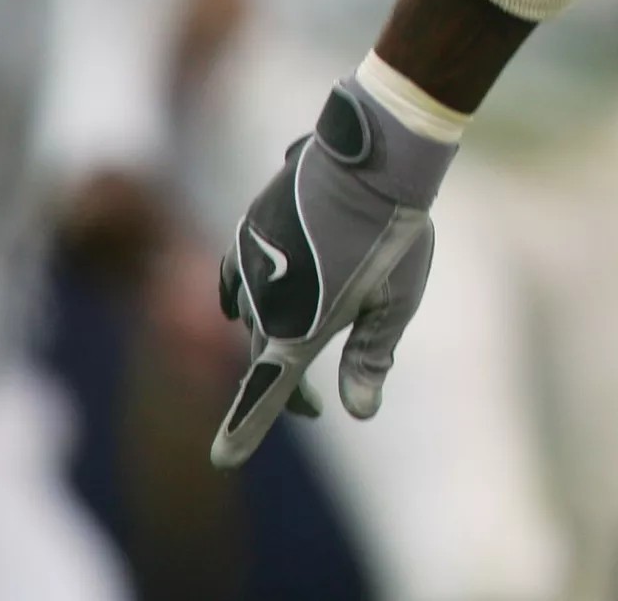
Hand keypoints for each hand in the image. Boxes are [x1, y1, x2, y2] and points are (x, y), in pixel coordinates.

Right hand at [210, 75, 454, 467]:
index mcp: (297, 328)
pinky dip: (246, 296)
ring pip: (249, 315)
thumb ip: (371, 357)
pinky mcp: (245, 228)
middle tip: (315, 406)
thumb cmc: (392, 232)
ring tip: (293, 346)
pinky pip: (234, 275)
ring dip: (269, 336)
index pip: (264, 393)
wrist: (370, 157)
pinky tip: (255, 300)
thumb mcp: (394, 302)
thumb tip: (360, 412)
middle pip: (264, 357)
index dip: (243, 429)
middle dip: (286, 386)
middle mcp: (261, 300)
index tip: (222, 459)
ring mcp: (247, 261)